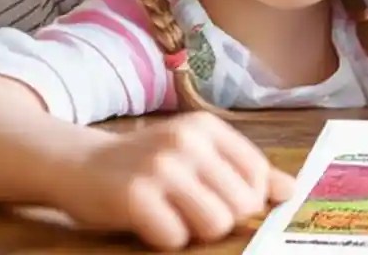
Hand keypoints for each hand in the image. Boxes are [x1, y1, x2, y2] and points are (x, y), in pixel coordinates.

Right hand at [52, 112, 296, 250]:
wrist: (77, 163)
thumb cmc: (146, 163)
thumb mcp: (196, 152)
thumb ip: (242, 170)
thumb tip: (290, 192)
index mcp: (207, 128)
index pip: (258, 174)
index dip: (250, 200)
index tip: (226, 203)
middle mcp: (187, 142)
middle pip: (242, 204)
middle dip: (224, 220)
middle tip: (192, 212)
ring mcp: (160, 168)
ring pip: (216, 223)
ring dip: (197, 232)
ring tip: (175, 217)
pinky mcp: (134, 197)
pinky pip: (176, 237)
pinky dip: (167, 239)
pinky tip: (150, 222)